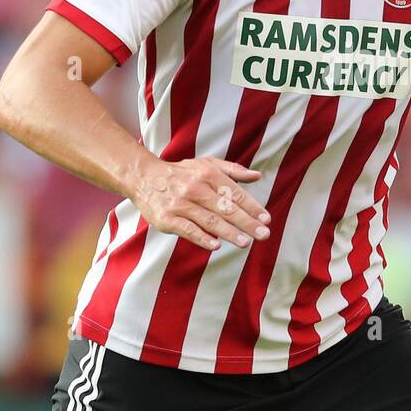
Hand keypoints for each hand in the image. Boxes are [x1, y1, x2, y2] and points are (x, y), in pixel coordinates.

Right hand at [130, 156, 270, 251]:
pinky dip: (202, 238)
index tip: (266, 219)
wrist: (144, 177)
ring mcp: (180, 204)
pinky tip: (216, 245)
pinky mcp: (167, 218)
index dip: (252, 207)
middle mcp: (195, 188)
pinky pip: (188, 230)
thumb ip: (233, 170)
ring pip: (209, 220)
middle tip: (263, 234)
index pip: (235, 193)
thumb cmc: (181, 173)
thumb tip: (257, 176)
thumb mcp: (206, 164)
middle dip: (246, 222)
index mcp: (208, 174)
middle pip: (225, 208)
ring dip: (229, 232)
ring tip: (245, 243)